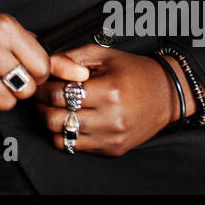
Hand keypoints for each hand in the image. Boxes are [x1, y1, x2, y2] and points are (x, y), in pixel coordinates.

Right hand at [0, 13, 50, 119]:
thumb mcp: (6, 31)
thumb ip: (39, 50)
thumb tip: (78, 73)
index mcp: (4, 28)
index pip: (42, 66)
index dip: (37, 75)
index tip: (26, 71)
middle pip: (26, 88)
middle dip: (20, 89)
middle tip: (6, 78)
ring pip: (7, 103)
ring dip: (1, 98)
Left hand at [33, 45, 199, 155]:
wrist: (166, 95)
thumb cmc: (135, 72)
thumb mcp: (105, 55)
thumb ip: (73, 57)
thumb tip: (48, 63)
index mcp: (109, 91)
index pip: (59, 94)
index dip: (42, 87)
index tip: (38, 82)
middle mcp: (110, 118)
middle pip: (56, 118)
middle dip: (40, 106)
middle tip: (37, 96)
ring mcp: (111, 137)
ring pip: (62, 135)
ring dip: (49, 121)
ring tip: (50, 108)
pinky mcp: (112, 149)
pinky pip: (74, 147)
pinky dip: (64, 134)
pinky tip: (67, 120)